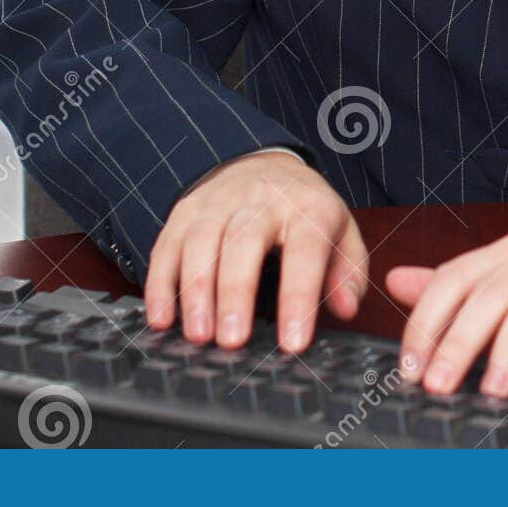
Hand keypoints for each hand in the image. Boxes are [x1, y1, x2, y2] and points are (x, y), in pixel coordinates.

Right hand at [144, 150, 367, 353]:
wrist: (264, 163)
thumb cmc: (304, 213)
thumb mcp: (340, 233)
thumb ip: (347, 272)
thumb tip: (346, 308)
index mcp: (306, 208)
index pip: (304, 251)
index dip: (298, 297)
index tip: (292, 343)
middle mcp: (259, 200)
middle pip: (243, 242)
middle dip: (235, 293)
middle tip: (232, 341)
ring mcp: (217, 202)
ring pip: (201, 241)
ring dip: (195, 291)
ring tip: (198, 336)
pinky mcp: (185, 211)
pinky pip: (167, 244)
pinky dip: (160, 282)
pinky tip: (160, 318)